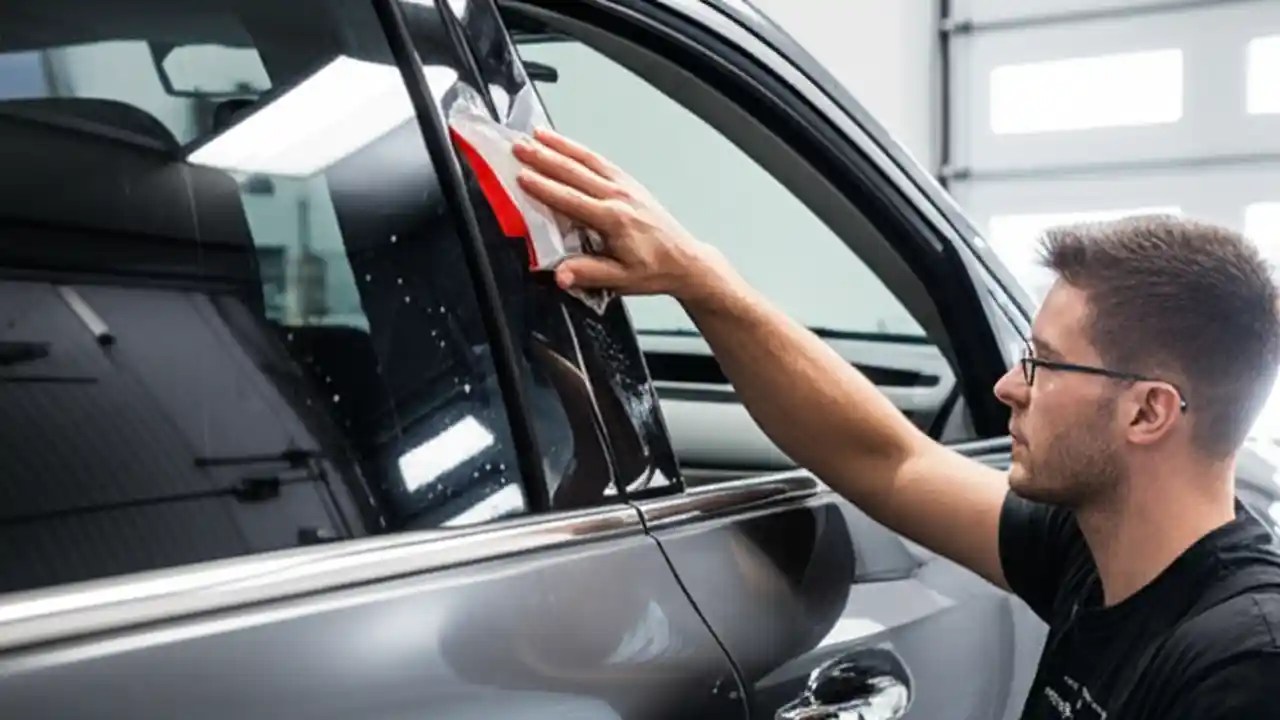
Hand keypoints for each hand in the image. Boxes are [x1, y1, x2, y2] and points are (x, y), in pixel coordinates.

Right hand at [512, 128, 725, 304]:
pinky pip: (599, 161)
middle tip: (518, 147)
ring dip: (559, 146)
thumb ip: (589, 274)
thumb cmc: (653, 269)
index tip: (522, 177)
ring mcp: (624, 186)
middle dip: (543, 158)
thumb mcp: (621, 280)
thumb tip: (561, 274)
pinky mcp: (628, 183)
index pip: (572, 200)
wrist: (684, 260)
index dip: (545, 188)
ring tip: (535, 135)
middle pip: (574, 173)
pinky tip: (563, 142)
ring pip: (586, 160)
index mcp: (614, 220)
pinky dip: (579, 149)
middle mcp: (618, 197)